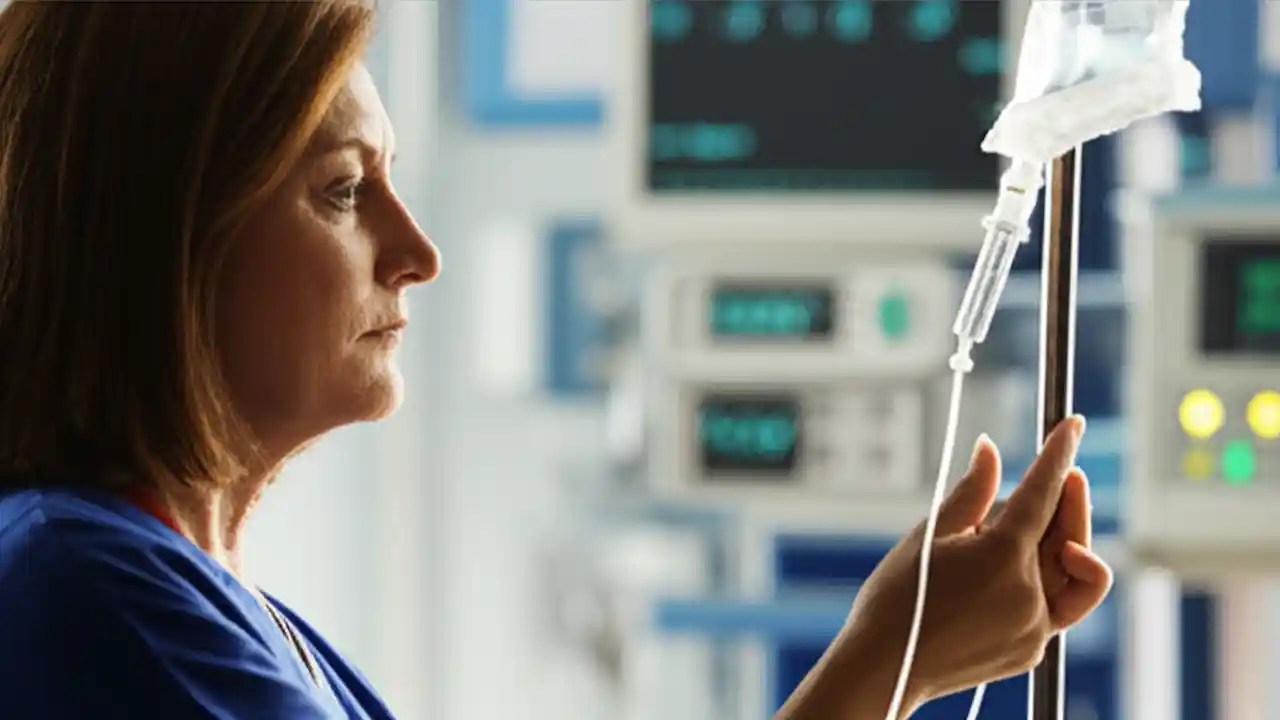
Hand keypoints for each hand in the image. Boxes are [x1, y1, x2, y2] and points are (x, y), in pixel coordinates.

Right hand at [775, 416, 1112, 718]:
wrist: (885, 668)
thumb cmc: (896, 599)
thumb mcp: (929, 535)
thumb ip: (972, 492)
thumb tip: (990, 450)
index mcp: (1002, 558)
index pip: (1043, 492)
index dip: (1059, 453)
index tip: (1074, 425)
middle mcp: (1029, 595)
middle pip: (1069, 532)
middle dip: (1070, 498)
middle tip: (1064, 473)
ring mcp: (1035, 628)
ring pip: (1071, 572)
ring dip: (1062, 540)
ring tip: (1021, 527)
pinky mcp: (1031, 650)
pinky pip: (1056, 605)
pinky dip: (1044, 579)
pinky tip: (1007, 569)